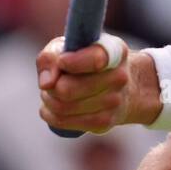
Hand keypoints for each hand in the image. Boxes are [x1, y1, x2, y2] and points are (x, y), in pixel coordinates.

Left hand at [37, 34, 157, 133]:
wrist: (124, 87)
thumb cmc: (87, 60)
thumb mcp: (70, 46)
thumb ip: (52, 56)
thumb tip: (47, 83)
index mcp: (114, 52)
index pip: (96, 60)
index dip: (73, 62)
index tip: (61, 61)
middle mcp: (118, 77)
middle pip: (67, 89)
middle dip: (51, 86)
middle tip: (51, 81)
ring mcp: (113, 102)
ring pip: (62, 107)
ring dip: (49, 99)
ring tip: (52, 92)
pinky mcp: (104, 123)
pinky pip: (64, 122)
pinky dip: (50, 114)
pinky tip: (51, 107)